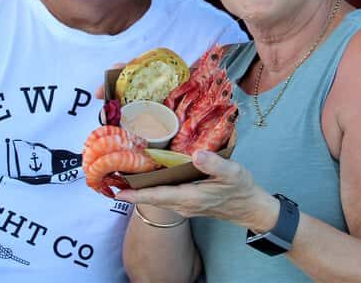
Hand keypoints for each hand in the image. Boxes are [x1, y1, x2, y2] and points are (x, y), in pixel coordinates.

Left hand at [116, 151, 278, 231]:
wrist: (250, 207)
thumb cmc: (241, 189)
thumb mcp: (232, 172)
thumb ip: (215, 164)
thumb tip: (196, 154)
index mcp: (191, 197)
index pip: (158, 196)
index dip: (137, 195)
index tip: (117, 193)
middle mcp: (184, 204)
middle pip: (152, 198)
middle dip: (132, 190)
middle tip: (110, 178)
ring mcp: (185, 205)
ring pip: (158, 197)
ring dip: (140, 189)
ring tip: (122, 176)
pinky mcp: (188, 202)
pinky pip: (165, 196)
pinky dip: (153, 188)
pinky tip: (147, 176)